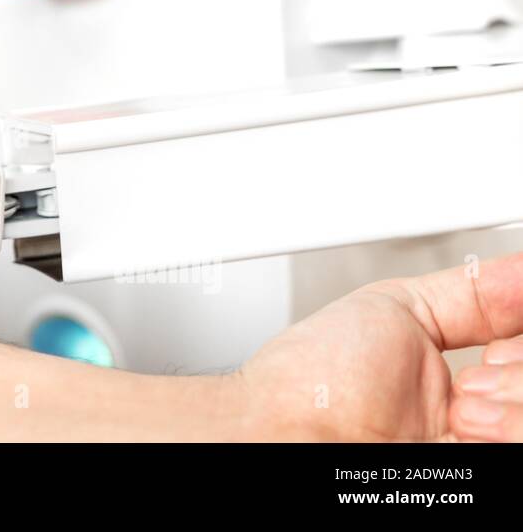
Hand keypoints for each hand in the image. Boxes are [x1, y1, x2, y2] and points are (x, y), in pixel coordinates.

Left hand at [238, 252, 522, 440]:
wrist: (279, 429)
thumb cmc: (315, 382)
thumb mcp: (399, 313)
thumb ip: (474, 295)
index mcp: (472, 390)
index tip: (501, 339)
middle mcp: (481, 426)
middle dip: (522, 366)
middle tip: (481, 370)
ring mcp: (478, 452)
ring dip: (518, 398)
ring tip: (465, 404)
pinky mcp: (478, 484)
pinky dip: (512, 426)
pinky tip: (466, 422)